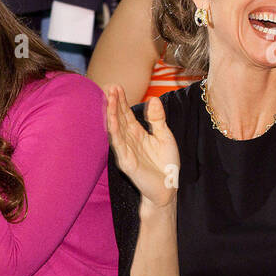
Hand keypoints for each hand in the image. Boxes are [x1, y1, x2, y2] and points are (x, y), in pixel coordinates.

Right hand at [104, 86, 179, 207]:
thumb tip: (154, 99)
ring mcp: (125, 151)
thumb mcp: (165, 136)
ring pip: (116, 129)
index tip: (117, 86)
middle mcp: (129, 140)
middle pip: (119, 118)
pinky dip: (114, 132)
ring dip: (111, 113)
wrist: (167, 188)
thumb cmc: (166, 165)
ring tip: (109, 98)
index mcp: (138, 133)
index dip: (121, 100)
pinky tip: (112, 120)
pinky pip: (118, 144)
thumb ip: (158, 119)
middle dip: (114, 102)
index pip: (127, 114)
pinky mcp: (126, 162)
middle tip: (110, 86)